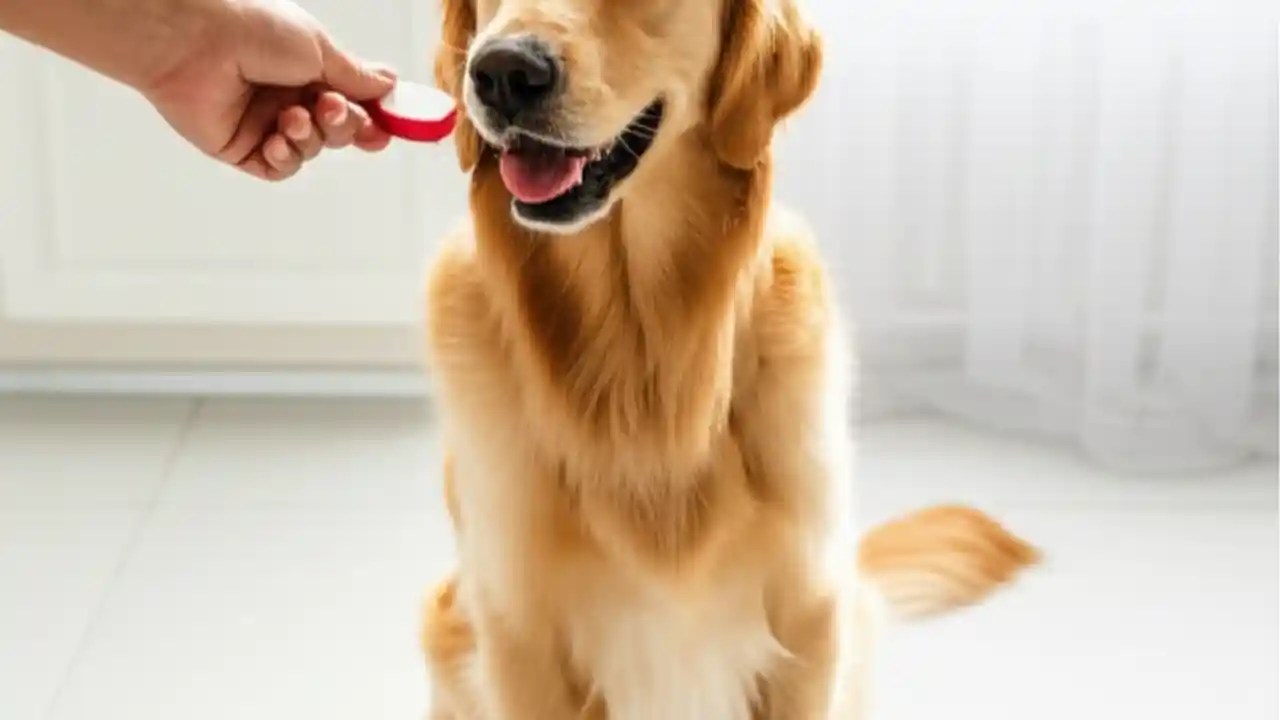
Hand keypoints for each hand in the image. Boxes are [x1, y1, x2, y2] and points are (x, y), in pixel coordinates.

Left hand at [142, 0, 394, 179]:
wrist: (193, 42)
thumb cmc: (254, 31)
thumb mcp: (318, 49)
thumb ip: (356, 75)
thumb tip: (392, 83)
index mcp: (309, 71)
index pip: (354, 103)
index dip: (373, 118)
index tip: (388, 126)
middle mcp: (289, 97)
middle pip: (338, 132)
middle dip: (342, 125)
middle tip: (328, 107)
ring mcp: (265, 124)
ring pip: (311, 150)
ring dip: (310, 138)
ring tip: (292, 117)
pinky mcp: (241, 148)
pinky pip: (279, 168)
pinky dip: (285, 158)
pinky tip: (277, 139)